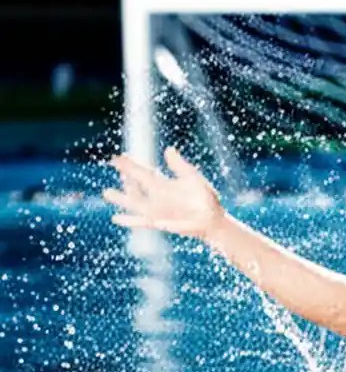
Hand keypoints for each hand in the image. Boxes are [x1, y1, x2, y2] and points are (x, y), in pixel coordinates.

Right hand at [103, 147, 225, 240]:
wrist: (213, 220)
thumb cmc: (206, 199)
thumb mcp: (193, 179)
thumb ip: (180, 167)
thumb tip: (168, 149)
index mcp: (164, 184)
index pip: (144, 172)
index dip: (132, 165)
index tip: (119, 156)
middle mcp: (157, 196)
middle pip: (137, 184)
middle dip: (127, 174)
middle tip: (114, 164)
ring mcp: (157, 210)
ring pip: (134, 203)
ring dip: (121, 198)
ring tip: (107, 193)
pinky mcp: (159, 222)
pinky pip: (141, 222)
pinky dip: (129, 220)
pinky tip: (116, 218)